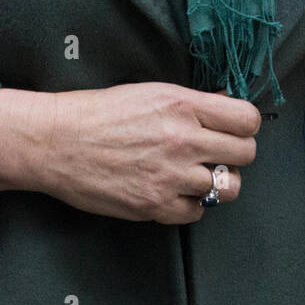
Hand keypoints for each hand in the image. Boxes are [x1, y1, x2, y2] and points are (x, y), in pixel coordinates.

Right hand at [37, 81, 260, 224]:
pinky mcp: (157, 206)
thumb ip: (190, 103)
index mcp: (182, 105)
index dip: (244, 125)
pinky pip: (197, 212)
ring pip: (228, 187)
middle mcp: (184, 140)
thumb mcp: (149, 92)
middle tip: (216, 153)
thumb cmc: (98, 112)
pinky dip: (189, 204)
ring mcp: (172, 176)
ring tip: (194, 174)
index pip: (246, 119)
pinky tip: (171, 190)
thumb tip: (224, 107)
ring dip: (215, 181)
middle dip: (235, 153)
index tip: (234, 129)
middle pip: (245, 154)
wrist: (58, 142)